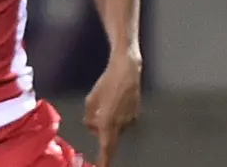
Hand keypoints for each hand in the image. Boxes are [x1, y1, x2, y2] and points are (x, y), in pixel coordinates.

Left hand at [84, 50, 141, 164]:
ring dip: (111, 120)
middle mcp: (121, 124)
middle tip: (97, 114)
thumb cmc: (107, 83)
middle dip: (103, 130)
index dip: (105, 160)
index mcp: (108, 122)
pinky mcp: (137, 111)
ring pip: (117, 127)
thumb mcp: (90, 101)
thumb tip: (93, 125)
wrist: (127, 69)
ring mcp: (131, 118)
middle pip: (110, 136)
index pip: (106, 148)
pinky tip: (117, 98)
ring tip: (108, 101)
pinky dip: (118, 114)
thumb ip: (89, 118)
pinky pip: (124, 118)